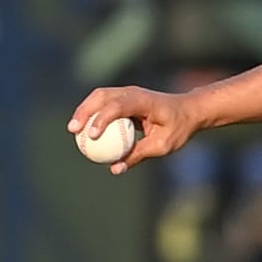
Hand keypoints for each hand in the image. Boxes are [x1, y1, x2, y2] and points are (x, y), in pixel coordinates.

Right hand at [67, 86, 200, 174]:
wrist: (189, 110)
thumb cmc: (179, 128)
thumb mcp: (163, 145)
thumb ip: (138, 155)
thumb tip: (115, 169)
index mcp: (145, 101)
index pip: (118, 106)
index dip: (102, 119)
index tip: (91, 136)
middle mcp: (134, 92)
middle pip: (102, 96)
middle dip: (84, 111)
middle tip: (73, 131)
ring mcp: (128, 92)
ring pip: (99, 96)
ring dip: (84, 110)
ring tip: (73, 130)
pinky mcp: (124, 97)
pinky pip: (103, 102)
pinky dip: (91, 112)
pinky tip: (83, 129)